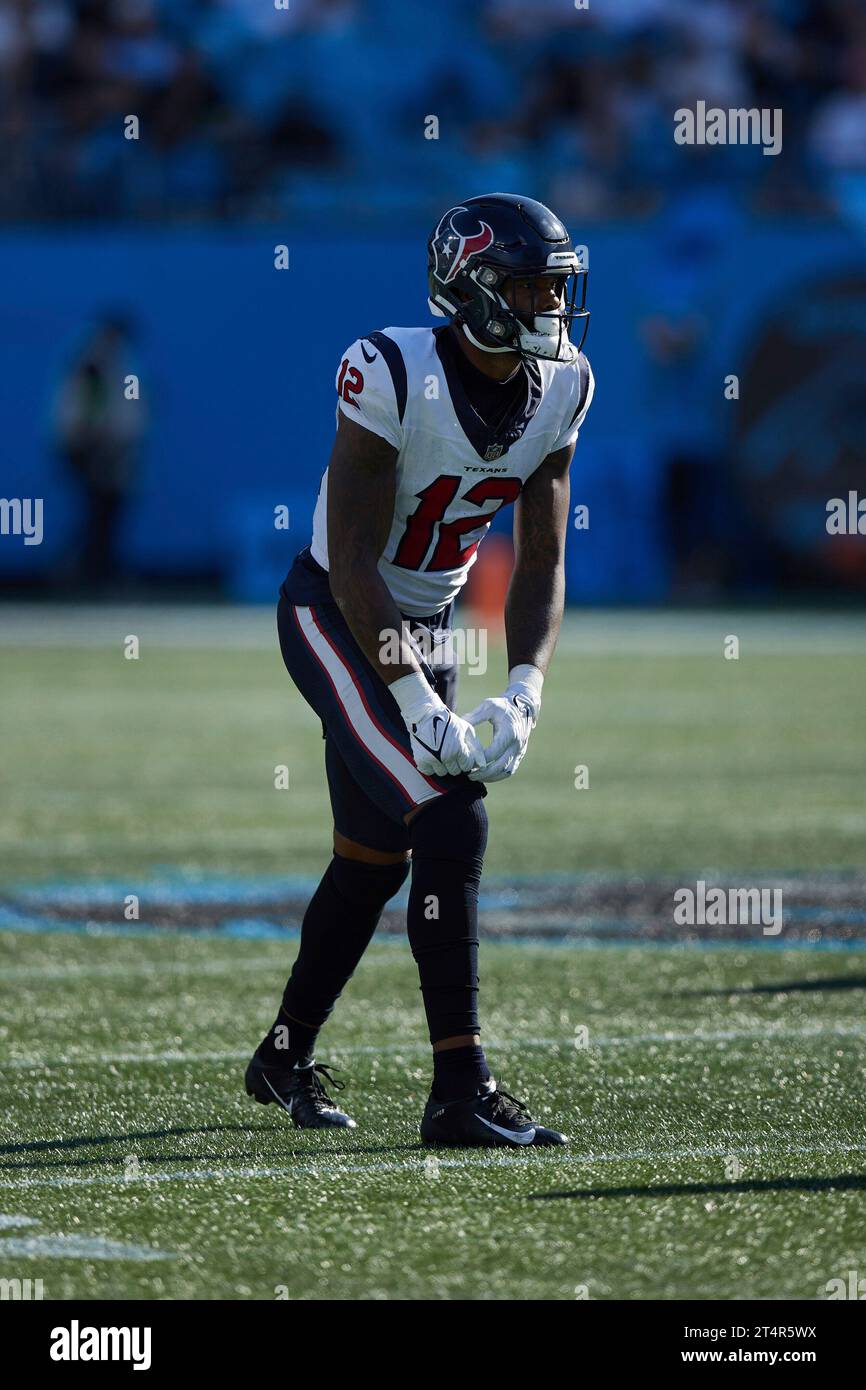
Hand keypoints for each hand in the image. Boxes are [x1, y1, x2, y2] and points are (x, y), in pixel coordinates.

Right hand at [390, 673, 486, 777]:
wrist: (425, 713)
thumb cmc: (448, 720)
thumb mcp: (466, 730)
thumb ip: (476, 747)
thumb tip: (483, 764)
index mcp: (458, 749)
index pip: (466, 767)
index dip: (465, 760)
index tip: (461, 753)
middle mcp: (446, 756)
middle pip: (455, 771)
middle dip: (455, 764)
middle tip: (450, 752)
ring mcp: (432, 759)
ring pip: (442, 773)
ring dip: (442, 766)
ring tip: (440, 753)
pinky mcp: (421, 760)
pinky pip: (428, 771)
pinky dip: (430, 766)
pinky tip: (431, 756)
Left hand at [464, 666, 542, 781]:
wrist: (523, 706)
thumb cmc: (503, 706)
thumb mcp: (488, 706)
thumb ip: (474, 717)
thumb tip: (459, 725)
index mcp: (509, 733)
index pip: (493, 753)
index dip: (480, 760)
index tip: (467, 762)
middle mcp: (517, 745)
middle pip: (500, 766)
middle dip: (484, 773)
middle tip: (469, 775)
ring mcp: (520, 751)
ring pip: (506, 771)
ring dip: (491, 777)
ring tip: (476, 777)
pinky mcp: (520, 754)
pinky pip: (510, 770)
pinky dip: (498, 776)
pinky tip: (486, 775)